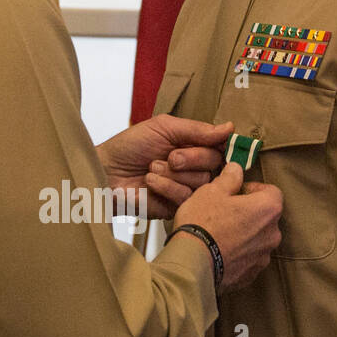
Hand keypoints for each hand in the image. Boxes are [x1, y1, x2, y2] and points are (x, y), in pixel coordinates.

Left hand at [97, 116, 233, 220]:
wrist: (106, 171)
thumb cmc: (130, 146)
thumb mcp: (164, 128)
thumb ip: (197, 129)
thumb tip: (230, 127)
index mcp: (194, 147)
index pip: (221, 148)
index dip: (218, 146)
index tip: (211, 144)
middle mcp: (194, 169)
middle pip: (216, 165)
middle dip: (192, 158)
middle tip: (171, 157)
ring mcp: (186, 189)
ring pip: (203, 182)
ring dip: (174, 173)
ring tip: (152, 168)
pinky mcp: (176, 208)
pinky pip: (187, 199)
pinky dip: (168, 187)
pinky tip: (151, 183)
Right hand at [172, 164, 282, 291]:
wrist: (192, 263)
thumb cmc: (202, 224)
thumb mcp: (212, 191)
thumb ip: (229, 178)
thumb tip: (236, 170)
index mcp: (268, 208)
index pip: (271, 191)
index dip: (253, 189)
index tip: (236, 192)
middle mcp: (272, 234)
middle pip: (265, 217)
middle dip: (249, 213)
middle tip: (224, 212)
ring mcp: (263, 256)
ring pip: (257, 239)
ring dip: (244, 234)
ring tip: (219, 234)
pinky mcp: (252, 274)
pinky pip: (248, 258)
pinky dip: (238, 254)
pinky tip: (219, 250)